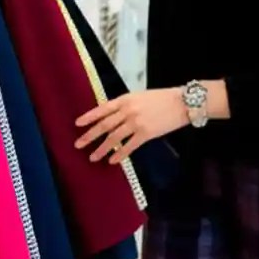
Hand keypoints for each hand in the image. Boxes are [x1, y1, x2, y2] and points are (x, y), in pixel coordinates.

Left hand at [74, 88, 189, 164]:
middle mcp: (127, 111)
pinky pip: (130, 146)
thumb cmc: (160, 98)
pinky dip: (120, 154)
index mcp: (124, 99)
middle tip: (78, 144)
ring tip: (92, 157)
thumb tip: (110, 117)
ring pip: (114, 138)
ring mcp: (136, 123)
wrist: (181, 102)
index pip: (102, 109)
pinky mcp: (146, 134)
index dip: (89, 117)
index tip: (77, 124)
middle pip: (104, 125)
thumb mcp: (138, 97)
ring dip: (102, 148)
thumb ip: (124, 106)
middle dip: (90, 135)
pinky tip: (112, 161)